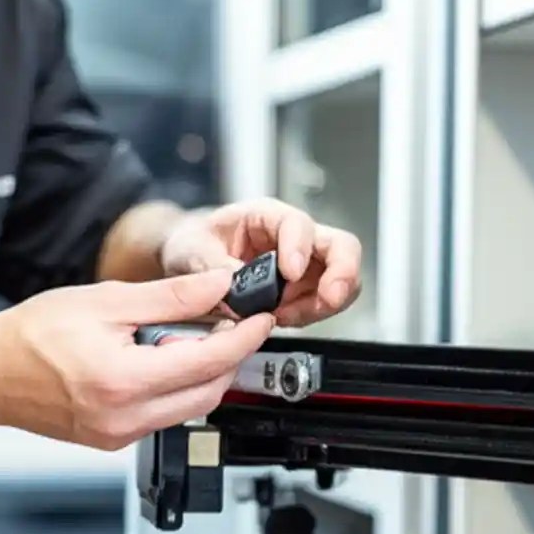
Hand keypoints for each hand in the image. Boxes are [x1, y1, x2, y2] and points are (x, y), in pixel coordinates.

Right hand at [0, 270, 274, 450]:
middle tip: (228, 323)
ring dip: (201, 373)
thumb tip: (217, 287)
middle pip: (208, 392)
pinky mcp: (113, 440)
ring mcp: (119, 435)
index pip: (209, 362)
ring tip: (187, 337)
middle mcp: (125, 418)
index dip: (243, 337)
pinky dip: (174, 387)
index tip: (259, 318)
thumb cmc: (30, 336)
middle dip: (227, 357)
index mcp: (124, 381)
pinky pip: (162, 415)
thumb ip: (170, 297)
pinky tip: (159, 359)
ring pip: (189, 407)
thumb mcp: (106, 301)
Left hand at [160, 198, 362, 327]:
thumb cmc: (195, 243)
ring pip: (340, 278)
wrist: (192, 259)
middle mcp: (293, 236)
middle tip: (330, 299)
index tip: (290, 273)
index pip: (297, 224)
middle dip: (342, 273)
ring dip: (323, 303)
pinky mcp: (303, 289)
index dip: (299, 248)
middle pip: (341, 246)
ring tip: (287, 315)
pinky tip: (282, 318)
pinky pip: (322, 303)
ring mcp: (304, 263)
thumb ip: (212, 267)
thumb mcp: (192, 250)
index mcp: (265, 216)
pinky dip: (310, 315)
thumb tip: (234, 288)